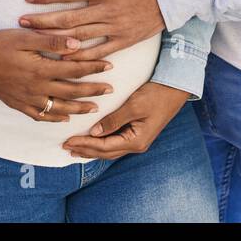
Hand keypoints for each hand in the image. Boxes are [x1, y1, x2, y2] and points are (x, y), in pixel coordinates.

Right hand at [0, 29, 113, 121]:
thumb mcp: (24, 37)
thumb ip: (51, 41)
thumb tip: (76, 44)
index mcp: (40, 69)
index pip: (74, 69)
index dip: (94, 68)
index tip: (109, 66)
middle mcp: (36, 87)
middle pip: (71, 91)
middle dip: (93, 91)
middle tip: (111, 90)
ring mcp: (27, 99)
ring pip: (59, 107)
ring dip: (78, 108)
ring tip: (94, 108)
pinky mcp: (17, 104)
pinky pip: (39, 116)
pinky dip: (54, 118)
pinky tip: (63, 118)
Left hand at [18, 0, 165, 60]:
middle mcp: (107, 10)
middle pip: (68, 18)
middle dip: (42, 21)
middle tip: (21, 23)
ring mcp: (115, 27)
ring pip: (80, 37)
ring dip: (55, 39)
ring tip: (36, 42)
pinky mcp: (124, 40)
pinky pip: (99, 52)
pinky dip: (81, 57)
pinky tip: (65, 58)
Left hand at [62, 82, 188, 160]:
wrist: (176, 88)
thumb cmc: (156, 95)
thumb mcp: (134, 105)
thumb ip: (113, 120)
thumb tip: (94, 133)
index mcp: (136, 141)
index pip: (104, 147)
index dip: (85, 144)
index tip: (67, 141)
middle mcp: (136, 145)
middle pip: (105, 152)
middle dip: (85, 150)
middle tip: (65, 147)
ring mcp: (138, 140)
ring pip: (109, 149)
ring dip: (91, 149)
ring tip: (75, 148)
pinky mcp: (138, 133)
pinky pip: (115, 142)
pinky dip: (101, 143)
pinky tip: (93, 141)